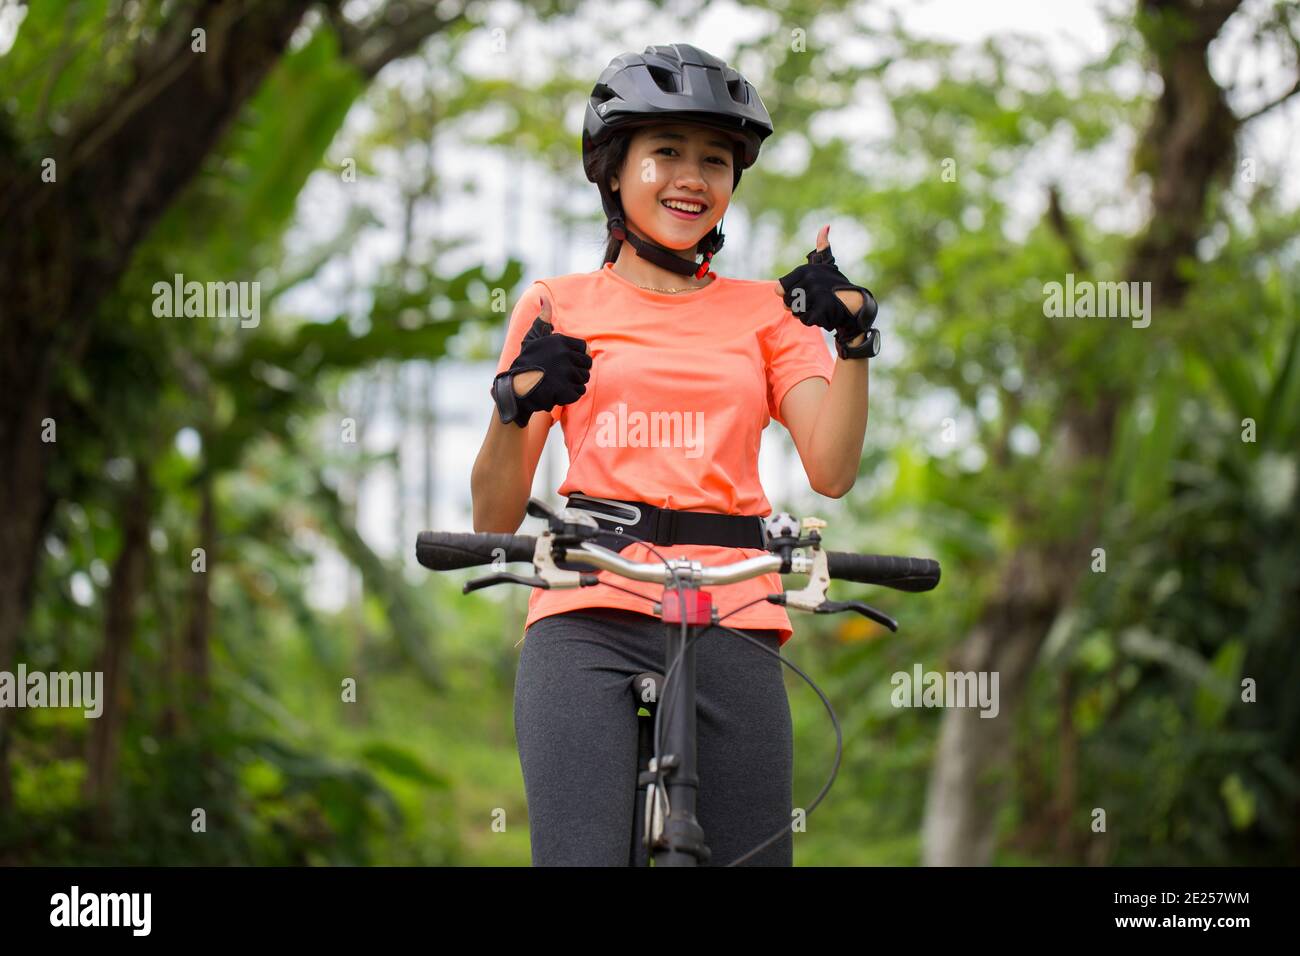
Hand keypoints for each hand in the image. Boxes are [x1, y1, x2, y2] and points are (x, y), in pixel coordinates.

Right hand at [491, 291, 592, 426]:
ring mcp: (565, 372)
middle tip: (561, 375)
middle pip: (586, 365)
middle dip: (577, 371)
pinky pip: (578, 392)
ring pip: (583, 379)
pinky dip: (569, 395)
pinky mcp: (564, 389)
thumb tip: (544, 297)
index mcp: (561, 341)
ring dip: (573, 383)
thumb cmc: (526, 362)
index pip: (585, 349)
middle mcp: (564, 354)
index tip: (566, 362)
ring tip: (557, 383)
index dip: (578, 357)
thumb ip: (543, 318)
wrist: (515, 388)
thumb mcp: (533, 337)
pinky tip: (557, 392)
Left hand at [774, 225, 877, 345]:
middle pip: (786, 303)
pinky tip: (822, 313)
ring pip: (795, 312)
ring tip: (818, 306)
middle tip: (811, 301)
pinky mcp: (823, 309)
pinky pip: (806, 320)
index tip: (801, 291)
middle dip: (796, 305)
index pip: (779, 289)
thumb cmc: (836, 283)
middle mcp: (809, 280)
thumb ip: (822, 246)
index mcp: (804, 270)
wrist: (855, 301)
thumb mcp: (827, 263)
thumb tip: (825, 226)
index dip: (788, 294)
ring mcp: (816, 294)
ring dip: (805, 313)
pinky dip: (813, 320)